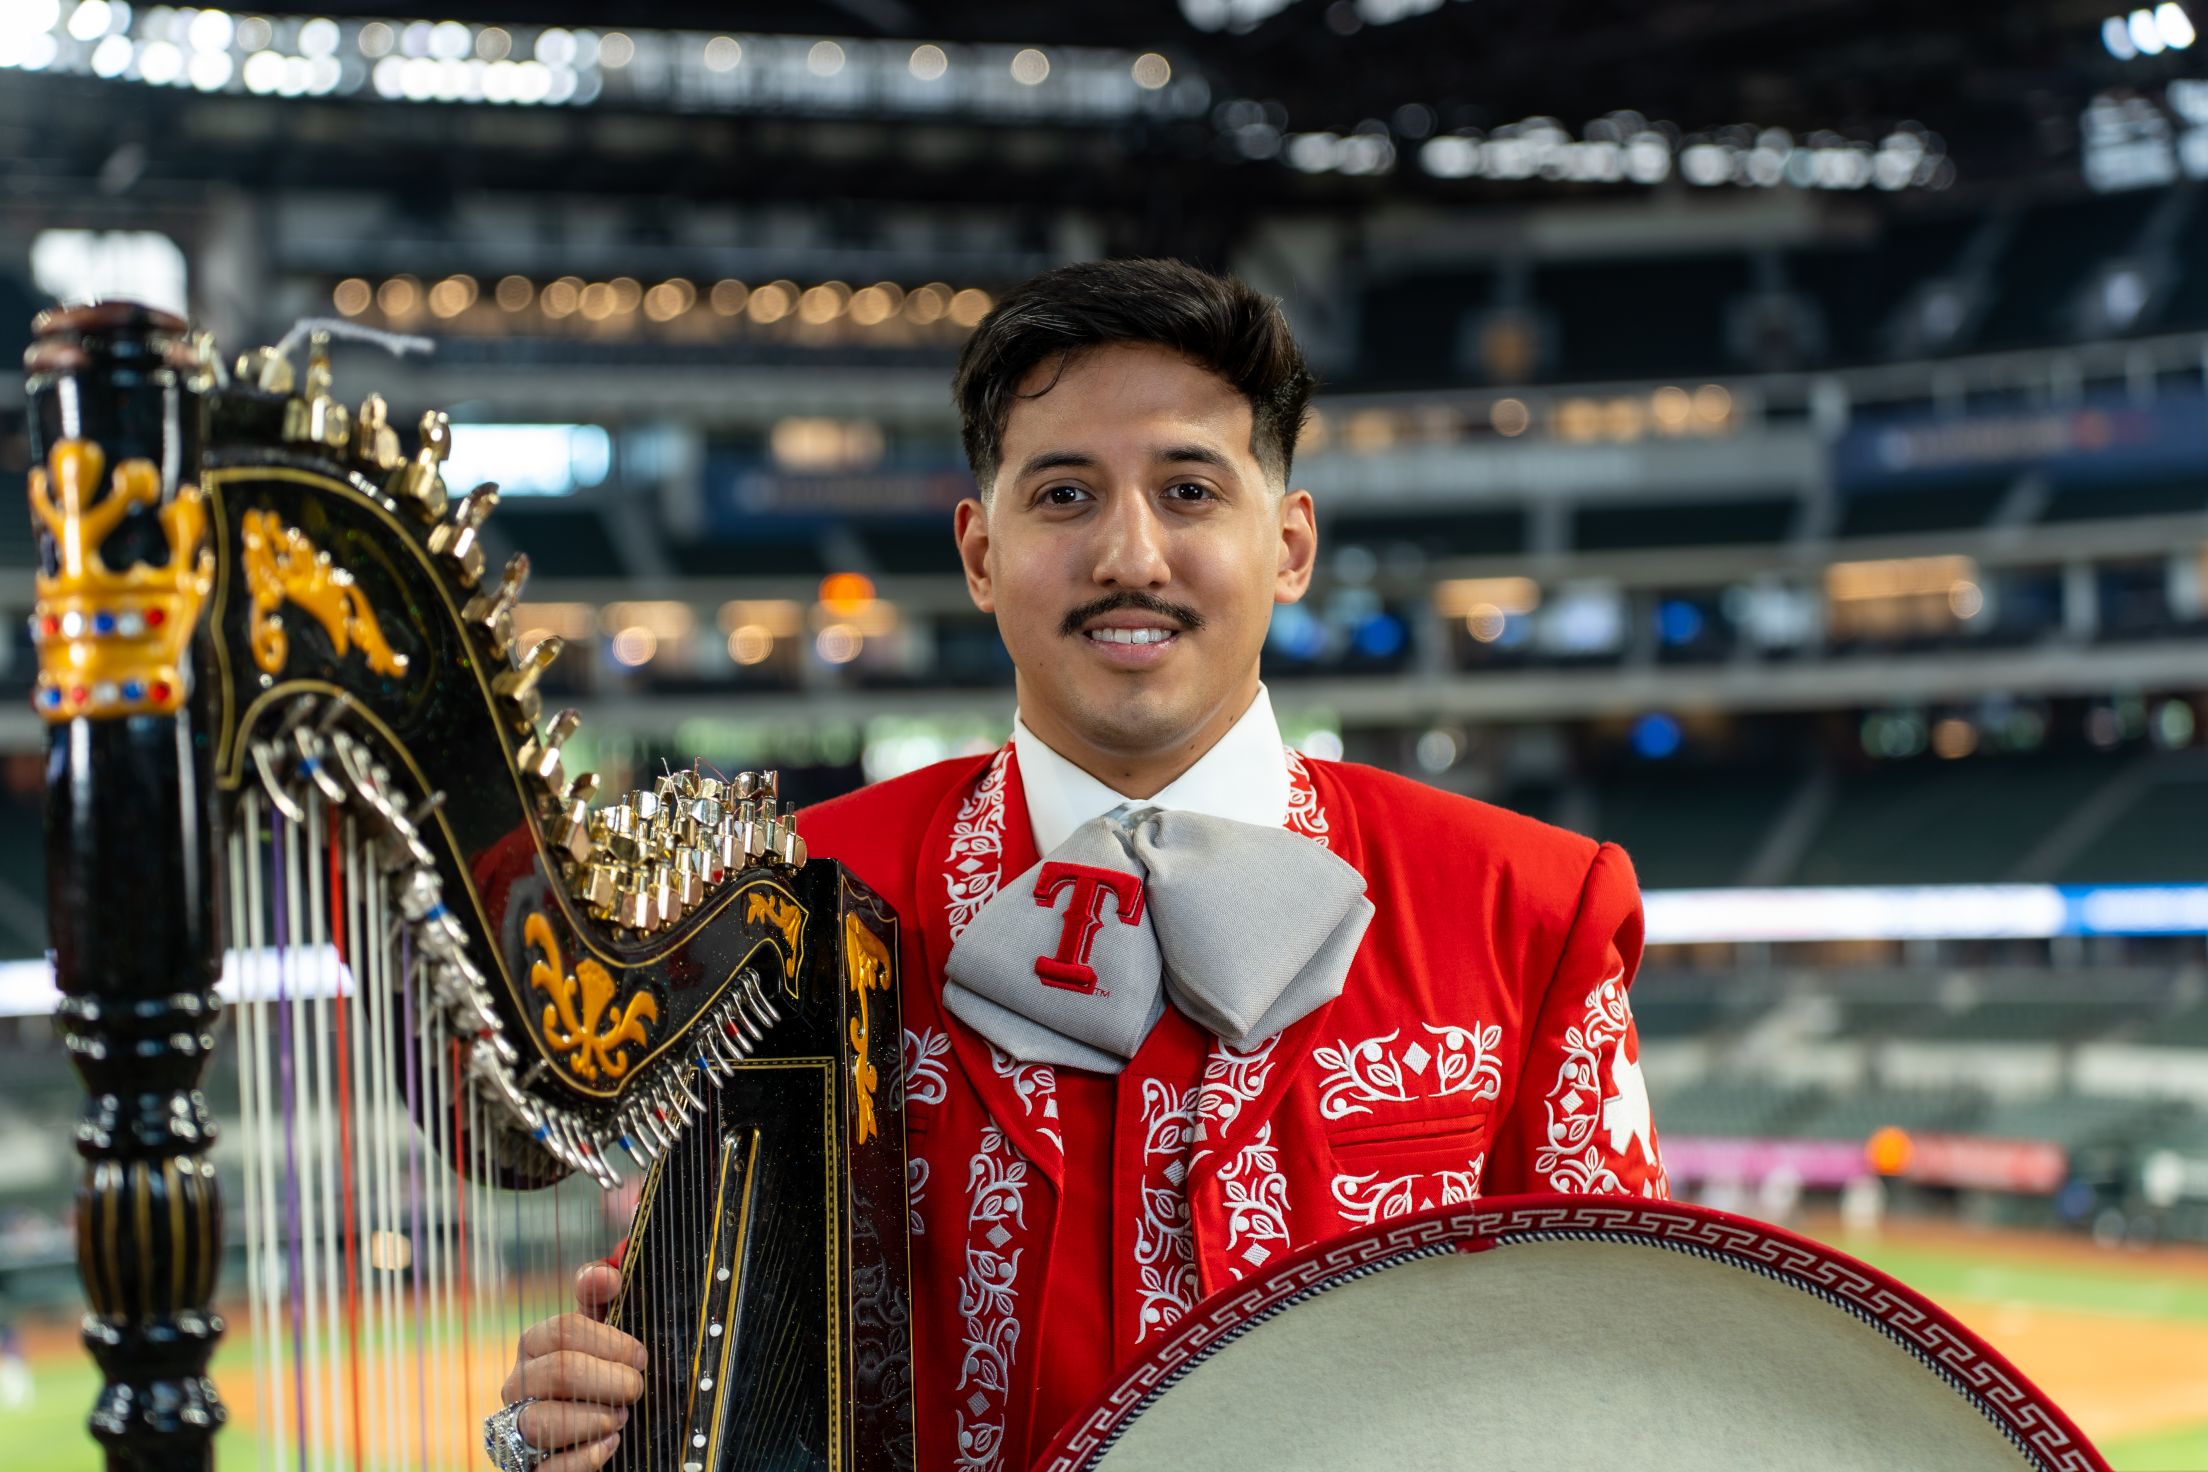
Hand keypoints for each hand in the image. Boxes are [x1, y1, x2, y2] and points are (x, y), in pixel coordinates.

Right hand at [501, 1264, 646, 1469]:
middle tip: (634, 1389)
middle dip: (609, 1381)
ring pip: (542, 1421)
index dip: (611, 1342)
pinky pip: (546, 1469)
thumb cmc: (599, 1373)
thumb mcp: (602, 1333)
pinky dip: (585, 1457)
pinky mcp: (524, 1468)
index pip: (564, 1330)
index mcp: (535, 1344)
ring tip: (620, 1417)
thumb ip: (601, 1299)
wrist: (595, 1428)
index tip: (640, 1356)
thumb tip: (607, 1274)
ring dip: (595, 1419)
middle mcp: (517, 1385)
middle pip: (559, 1372)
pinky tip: (609, 1445)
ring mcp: (515, 1429)